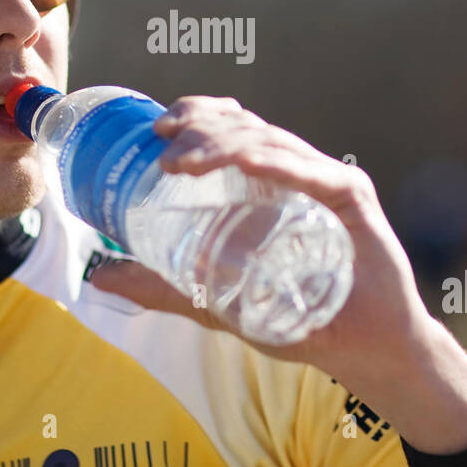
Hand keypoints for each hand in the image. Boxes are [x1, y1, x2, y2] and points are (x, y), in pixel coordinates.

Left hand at [88, 98, 441, 383]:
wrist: (366, 352)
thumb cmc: (303, 319)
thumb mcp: (218, 301)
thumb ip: (164, 287)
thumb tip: (100, 277)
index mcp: (271, 181)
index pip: (233, 128)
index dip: (196, 115)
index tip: (157, 127)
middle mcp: (299, 171)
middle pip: (247, 128)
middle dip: (201, 126)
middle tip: (162, 146)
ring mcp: (327, 181)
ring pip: (271, 143)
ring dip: (224, 144)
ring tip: (184, 159)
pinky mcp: (352, 200)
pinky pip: (312, 173)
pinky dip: (277, 164)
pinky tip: (247, 163)